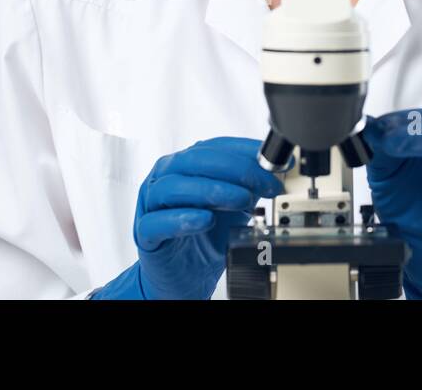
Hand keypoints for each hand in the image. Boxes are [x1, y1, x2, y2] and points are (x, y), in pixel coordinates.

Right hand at [90, 136, 286, 298]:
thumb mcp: (235, 204)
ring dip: (211, 190)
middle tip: (262, 184)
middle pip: (194, 160)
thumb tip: (276, 169)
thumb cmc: (206, 234)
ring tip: (240, 201)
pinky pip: (157, 221)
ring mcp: (152, 204)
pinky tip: (205, 220)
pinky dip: (182, 219)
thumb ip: (250, 185)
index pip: (215, 146)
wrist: (185, 275)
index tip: (276, 163)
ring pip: (172, 186)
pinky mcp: (145, 233)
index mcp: (186, 164)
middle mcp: (166, 177)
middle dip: (235, 169)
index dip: (247, 152)